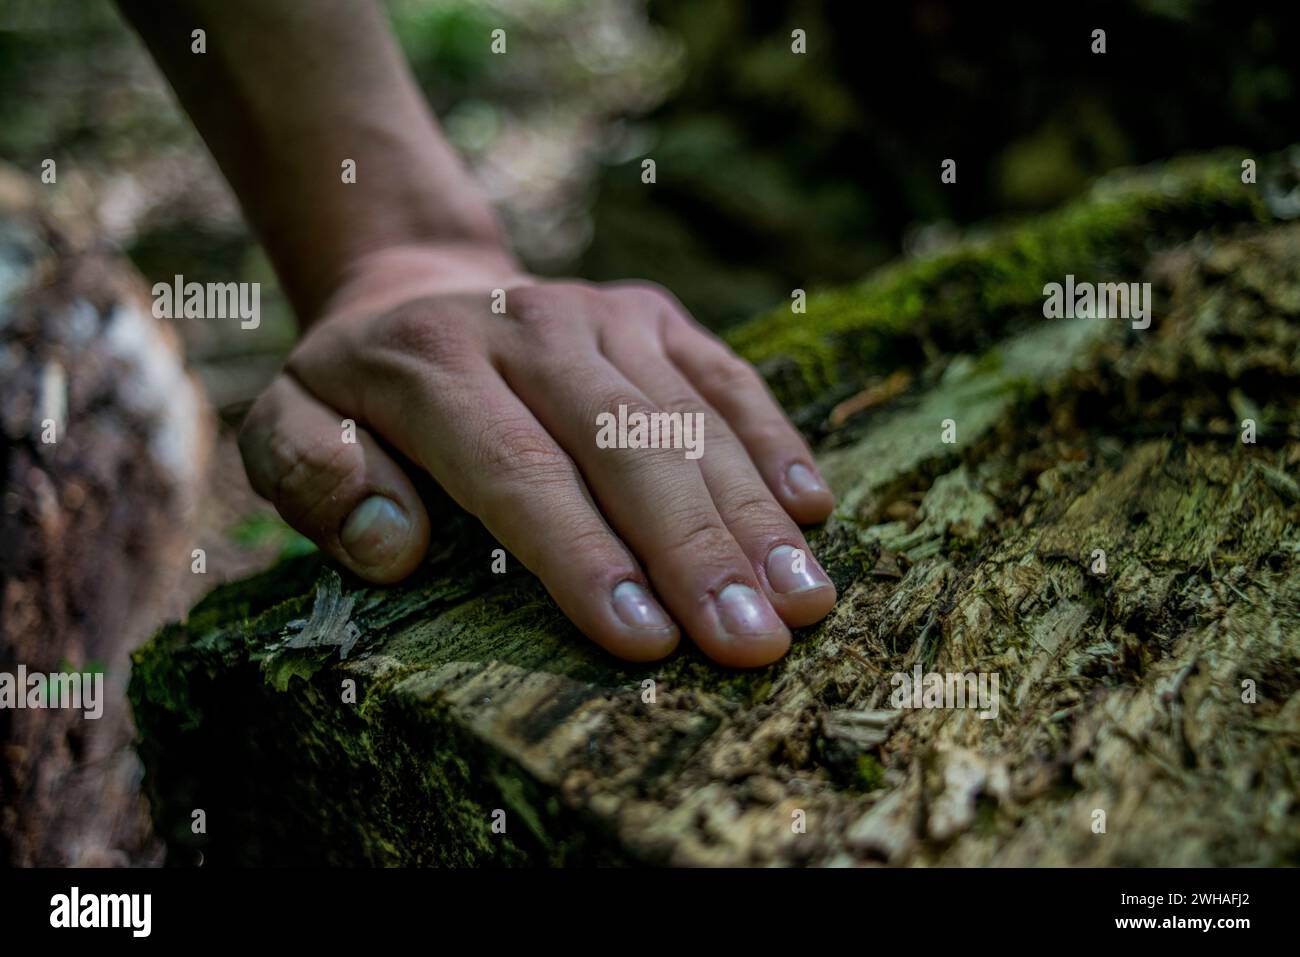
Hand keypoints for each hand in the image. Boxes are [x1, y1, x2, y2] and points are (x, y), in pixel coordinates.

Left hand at [238, 244, 836, 666]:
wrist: (421, 292)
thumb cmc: (360, 396)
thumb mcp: (290, 426)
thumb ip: (314, 479)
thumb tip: (396, 543)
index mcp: (433, 364)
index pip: (520, 473)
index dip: (584, 560)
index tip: (644, 642)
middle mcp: (530, 325)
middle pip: (627, 448)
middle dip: (694, 554)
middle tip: (752, 645)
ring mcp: (604, 312)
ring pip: (691, 420)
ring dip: (752, 516)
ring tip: (802, 603)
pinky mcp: (657, 314)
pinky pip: (727, 377)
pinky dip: (774, 441)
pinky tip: (813, 509)